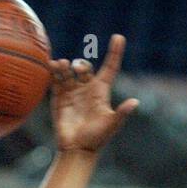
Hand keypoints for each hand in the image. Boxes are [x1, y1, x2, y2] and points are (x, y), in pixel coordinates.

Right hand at [50, 35, 138, 153]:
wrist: (76, 150)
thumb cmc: (96, 139)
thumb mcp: (111, 125)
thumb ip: (121, 114)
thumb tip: (135, 103)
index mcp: (101, 91)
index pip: (110, 67)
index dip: (114, 52)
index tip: (118, 37)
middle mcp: (86, 89)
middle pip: (84, 68)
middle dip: (81, 64)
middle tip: (75, 68)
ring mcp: (72, 92)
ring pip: (68, 72)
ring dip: (64, 66)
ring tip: (61, 65)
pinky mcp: (59, 98)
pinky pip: (56, 81)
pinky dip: (53, 72)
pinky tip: (51, 66)